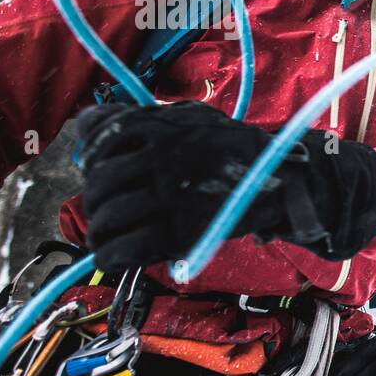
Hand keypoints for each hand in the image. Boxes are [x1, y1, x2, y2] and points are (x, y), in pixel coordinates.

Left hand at [74, 101, 375, 272]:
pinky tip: (114, 257)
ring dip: (100, 231)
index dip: (90, 154)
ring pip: (109, 214)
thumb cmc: (239, 151)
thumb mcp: (195, 118)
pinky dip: (112, 256)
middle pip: (101, 180)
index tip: (95, 166)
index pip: (100, 134)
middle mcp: (162, 156)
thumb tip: (89, 124)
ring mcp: (172, 194)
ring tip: (106, 238)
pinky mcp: (182, 230)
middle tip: (104, 210)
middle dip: (95, 200)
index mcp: (164, 125)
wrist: (286, 181)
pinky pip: (128, 247)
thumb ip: (145, 119)